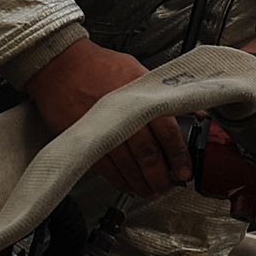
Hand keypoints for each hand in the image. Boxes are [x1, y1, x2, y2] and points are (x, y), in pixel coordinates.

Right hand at [26, 39, 192, 197]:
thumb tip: (194, 110)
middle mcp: (121, 111)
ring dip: (141, 183)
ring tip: (151, 192)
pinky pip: (105, 167)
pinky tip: (129, 185)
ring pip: (127, 165)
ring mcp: (102, 127)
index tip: (184, 170)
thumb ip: (163, 93)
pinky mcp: (85, 137)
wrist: (60, 64)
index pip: (166, 129)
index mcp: (138, 94)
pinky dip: (119, 180)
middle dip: (160, 176)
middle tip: (168, 186)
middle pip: (147, 153)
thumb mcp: (137, 70)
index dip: (177, 154)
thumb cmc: (98, 65)